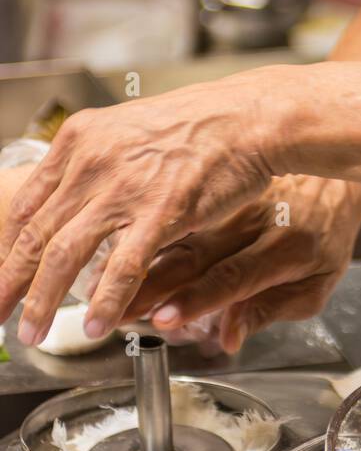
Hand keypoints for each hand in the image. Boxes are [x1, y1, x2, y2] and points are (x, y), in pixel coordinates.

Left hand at [0, 71, 281, 345]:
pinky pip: (122, 268)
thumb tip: (72, 198)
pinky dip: (106, 303)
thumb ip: (96, 162)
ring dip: (44, 302)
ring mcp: (124, 189)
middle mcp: (92, 162)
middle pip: (35, 235)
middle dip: (9, 283)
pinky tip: (97, 327)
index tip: (0, 273)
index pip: (26, 203)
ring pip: (65, 256)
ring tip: (33, 334)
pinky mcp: (160, 213)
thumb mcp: (127, 129)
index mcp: (79, 140)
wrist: (246, 117)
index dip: (7, 247)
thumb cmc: (198, 125)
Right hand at [123, 176, 360, 352]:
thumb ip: (271, 311)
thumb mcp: (319, 283)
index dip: (198, 300)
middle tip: (113, 310)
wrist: (337, 174)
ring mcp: (233, 202)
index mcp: (288, 246)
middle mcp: (255, 221)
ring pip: (179, 235)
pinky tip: (114, 249)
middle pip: (195, 257)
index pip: (235, 277)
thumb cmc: (328, 235)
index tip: (162, 319)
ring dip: (139, 261)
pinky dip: (146, 234)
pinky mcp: (218, 191)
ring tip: (100, 286)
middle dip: (151, 287)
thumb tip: (229, 341)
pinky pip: (179, 217)